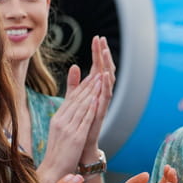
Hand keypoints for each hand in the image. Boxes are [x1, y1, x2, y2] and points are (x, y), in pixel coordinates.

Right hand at [37, 74, 101, 182]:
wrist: (54, 170)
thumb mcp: (61, 132)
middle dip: (88, 84)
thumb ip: (67, 118)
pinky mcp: (75, 137)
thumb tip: (71, 108)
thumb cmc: (59, 153)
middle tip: (98, 71)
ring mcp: (68, 128)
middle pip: (76, 99)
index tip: (91, 75)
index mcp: (57, 119)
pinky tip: (96, 98)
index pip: (71, 98)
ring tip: (100, 79)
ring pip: (81, 106)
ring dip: (91, 91)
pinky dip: (90, 107)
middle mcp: (61, 121)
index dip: (82, 86)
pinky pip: (84, 119)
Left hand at [77, 36, 114, 158]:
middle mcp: (101, 94)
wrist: (81, 145)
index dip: (98, 52)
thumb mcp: (75, 98)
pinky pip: (106, 96)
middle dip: (104, 54)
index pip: (98, 66)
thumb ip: (75, 83)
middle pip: (105, 69)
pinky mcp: (101, 111)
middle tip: (102, 39)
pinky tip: (104, 75)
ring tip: (105, 52)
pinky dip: (106, 85)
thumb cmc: (80, 122)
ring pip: (108, 80)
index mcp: (94, 89)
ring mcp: (102, 102)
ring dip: (107, 65)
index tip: (97, 37)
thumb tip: (75, 66)